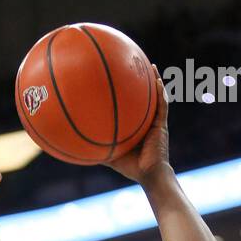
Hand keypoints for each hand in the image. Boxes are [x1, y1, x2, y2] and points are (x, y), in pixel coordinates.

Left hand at [108, 67, 169, 184]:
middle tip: (135, 66)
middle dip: (142, 83)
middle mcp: (147, 122)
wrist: (149, 174)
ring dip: (155, 82)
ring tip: (151, 67)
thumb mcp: (110, 156)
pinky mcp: (162, 125)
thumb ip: (98, 149)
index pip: (132, 108)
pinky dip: (161, 94)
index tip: (120, 81)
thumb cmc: (131, 167)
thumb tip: (78, 148)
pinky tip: (158, 81)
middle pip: (145, 99)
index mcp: (137, 127)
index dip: (128, 95)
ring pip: (156, 98)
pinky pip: (162, 106)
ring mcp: (155, 122)